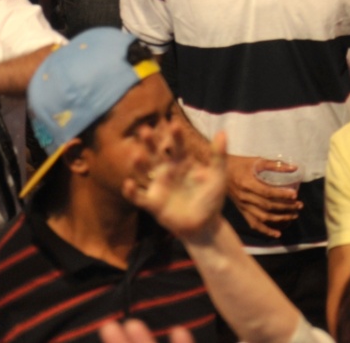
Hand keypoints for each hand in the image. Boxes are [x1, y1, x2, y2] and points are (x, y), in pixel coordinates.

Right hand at [126, 126, 229, 242]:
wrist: (205, 225)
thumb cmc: (211, 198)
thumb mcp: (218, 176)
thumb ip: (218, 155)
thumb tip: (221, 132)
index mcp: (183, 162)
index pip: (178, 145)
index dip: (176, 136)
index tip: (174, 124)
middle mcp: (167, 170)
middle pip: (156, 153)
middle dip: (150, 142)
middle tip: (145, 130)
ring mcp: (159, 186)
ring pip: (144, 172)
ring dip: (139, 164)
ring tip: (136, 155)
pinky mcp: (153, 203)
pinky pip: (139, 197)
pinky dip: (131, 192)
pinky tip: (128, 184)